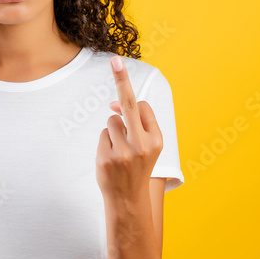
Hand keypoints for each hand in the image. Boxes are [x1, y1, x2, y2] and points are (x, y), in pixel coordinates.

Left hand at [96, 56, 162, 200]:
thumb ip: (135, 123)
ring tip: (119, 151)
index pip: (143, 107)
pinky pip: (102, 135)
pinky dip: (105, 143)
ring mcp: (124, 152)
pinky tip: (111, 158)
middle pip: (129, 105)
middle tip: (115, 60)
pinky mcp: (107, 158)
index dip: (132, 97)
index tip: (120, 65)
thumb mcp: (146, 147)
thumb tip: (114, 104)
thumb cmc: (137, 167)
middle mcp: (142, 144)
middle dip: (123, 80)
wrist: (128, 199)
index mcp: (157, 140)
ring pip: (111, 122)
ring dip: (113, 132)